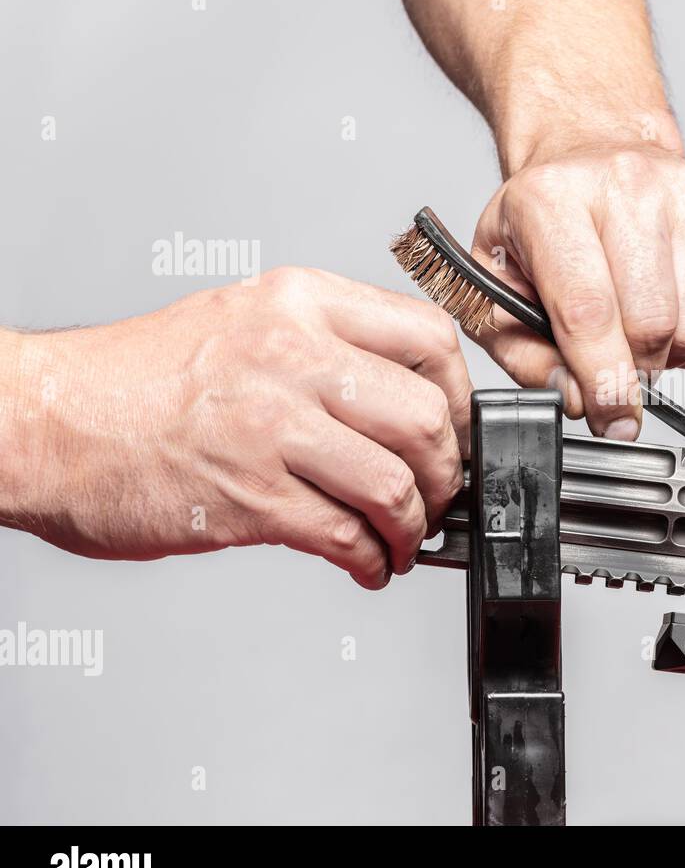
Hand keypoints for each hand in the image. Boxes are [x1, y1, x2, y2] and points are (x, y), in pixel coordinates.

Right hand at [0, 267, 471, 588]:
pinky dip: (371, 560)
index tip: (456, 427)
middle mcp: (293, 355)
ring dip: (414, 525)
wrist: (39, 420)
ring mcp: (272, 426)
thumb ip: (323, 346)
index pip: (429, 336)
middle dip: (447, 472)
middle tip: (438, 494)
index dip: (461, 394)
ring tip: (402, 538)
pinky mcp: (249, 496)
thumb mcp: (240, 320)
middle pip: (429, 415)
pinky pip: (346, 535)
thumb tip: (399, 396)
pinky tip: (366, 563)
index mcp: (298, 303)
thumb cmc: (131, 379)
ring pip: (397, 482)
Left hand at [467, 142, 684, 439]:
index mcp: (551, 199)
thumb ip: (525, 355)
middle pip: (651, 325)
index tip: (610, 419)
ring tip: (641, 331)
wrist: (591, 153)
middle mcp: (626, 185)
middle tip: (614, 358)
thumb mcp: (495, 285)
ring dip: (671, 356)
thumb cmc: (543, 222)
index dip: (603, 382)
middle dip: (634, 368)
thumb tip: (580, 397)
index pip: (589, 311)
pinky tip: (676, 317)